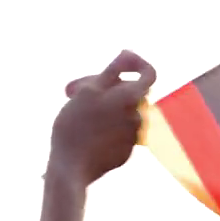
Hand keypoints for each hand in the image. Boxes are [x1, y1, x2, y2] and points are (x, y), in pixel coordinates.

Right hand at [49, 51, 154, 185]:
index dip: (136, 63)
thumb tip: (128, 53)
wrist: (70, 167)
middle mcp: (140, 117)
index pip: (149, 73)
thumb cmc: (76, 125)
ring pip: (121, 112)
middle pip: (129, 92)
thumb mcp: (90, 91)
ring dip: (102, 106)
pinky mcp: (124, 152)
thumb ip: (113, 70)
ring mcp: (133, 137)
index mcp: (132, 98)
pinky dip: (104, 125)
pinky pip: (117, 131)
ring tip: (75, 110)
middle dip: (105, 87)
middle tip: (74, 90)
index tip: (118, 61)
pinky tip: (82, 130)